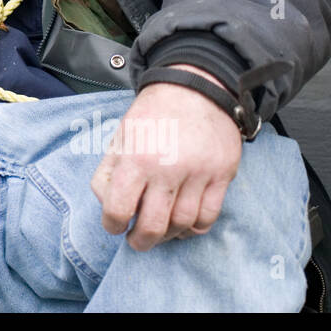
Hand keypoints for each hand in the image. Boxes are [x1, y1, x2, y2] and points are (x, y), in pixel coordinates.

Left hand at [90, 64, 241, 250]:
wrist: (196, 88)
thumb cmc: (153, 114)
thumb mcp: (121, 136)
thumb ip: (109, 170)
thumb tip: (108, 204)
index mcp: (137, 158)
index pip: (119, 208)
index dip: (113, 224)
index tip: (115, 226)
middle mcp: (168, 169)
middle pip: (153, 226)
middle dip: (141, 241)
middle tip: (136, 241)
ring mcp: (198, 173)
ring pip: (183, 224)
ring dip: (168, 235)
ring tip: (160, 231)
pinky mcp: (222, 175)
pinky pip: (209, 216)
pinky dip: (195, 227)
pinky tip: (184, 223)